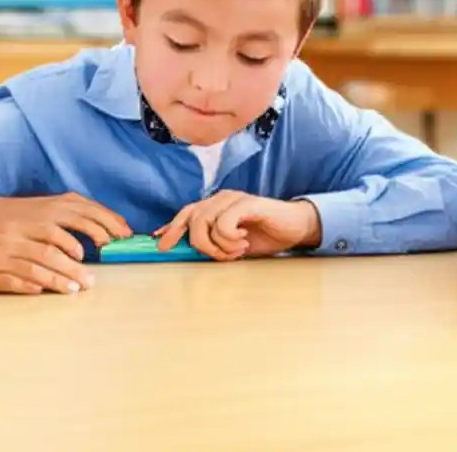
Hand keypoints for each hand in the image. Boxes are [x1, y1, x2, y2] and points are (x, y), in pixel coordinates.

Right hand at [0, 193, 132, 293]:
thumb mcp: (1, 234)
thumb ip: (28, 239)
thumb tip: (60, 253)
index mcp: (13, 226)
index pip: (50, 231)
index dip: (71, 242)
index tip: (85, 253)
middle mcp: (7, 239)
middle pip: (48, 253)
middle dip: (72, 267)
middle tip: (89, 280)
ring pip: (36, 269)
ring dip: (59, 281)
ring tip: (75, 289)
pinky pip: (16, 283)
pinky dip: (33, 287)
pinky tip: (45, 292)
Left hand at [154, 191, 321, 260]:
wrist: (295, 228)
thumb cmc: (264, 236)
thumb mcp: (233, 245)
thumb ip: (213, 245)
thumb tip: (189, 253)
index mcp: (215, 207)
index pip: (186, 213)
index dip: (171, 227)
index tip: (161, 243)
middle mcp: (221, 199)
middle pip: (191, 218)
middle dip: (197, 243)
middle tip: (218, 257)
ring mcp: (233, 199)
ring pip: (204, 222)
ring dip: (217, 245)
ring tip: (236, 251)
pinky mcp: (247, 203)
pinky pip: (224, 223)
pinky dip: (229, 239)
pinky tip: (244, 241)